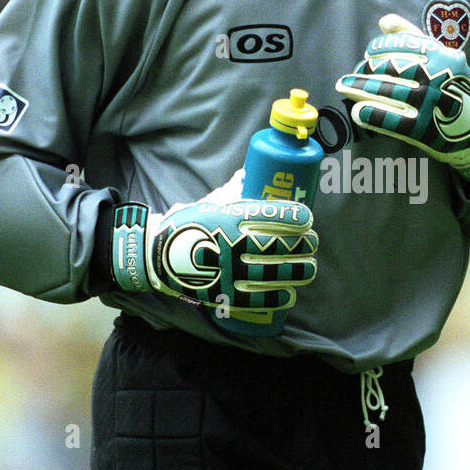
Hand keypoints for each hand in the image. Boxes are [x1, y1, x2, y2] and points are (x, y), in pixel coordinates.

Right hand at [110, 171, 317, 312]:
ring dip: (297, 271)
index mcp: (229, 217)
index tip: (309, 219)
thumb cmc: (188, 224)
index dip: (295, 218)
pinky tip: (291, 293)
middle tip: (313, 243)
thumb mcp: (210, 203)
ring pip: (273, 273)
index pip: (271, 216)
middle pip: (278, 246)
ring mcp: (228, 270)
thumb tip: (249, 171)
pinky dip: (277, 296)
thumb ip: (233, 189)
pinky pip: (256, 297)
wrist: (157, 255)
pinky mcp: (223, 293)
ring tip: (310, 268)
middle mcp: (232, 243)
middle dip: (302, 245)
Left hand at [335, 13, 469, 182]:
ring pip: (385, 90)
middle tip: (349, 76)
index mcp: (442, 54)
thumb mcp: (444, 58)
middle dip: (364, 70)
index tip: (366, 55)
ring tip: (344, 87)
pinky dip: (369, 113)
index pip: (400, 44)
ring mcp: (430, 102)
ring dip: (359, 88)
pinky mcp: (424, 129)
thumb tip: (384, 22)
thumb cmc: (456, 88)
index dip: (377, 48)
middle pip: (389, 67)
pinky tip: (357, 111)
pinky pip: (390, 119)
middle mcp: (437, 75)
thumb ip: (414, 38)